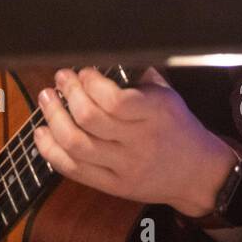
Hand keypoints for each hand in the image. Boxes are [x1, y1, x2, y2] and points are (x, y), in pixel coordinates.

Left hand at [32, 66, 238, 217]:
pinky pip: (74, 170)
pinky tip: (43, 133)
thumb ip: (138, 76)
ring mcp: (124, 167)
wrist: (198, 174)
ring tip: (47, 100)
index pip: (114, 99)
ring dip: (54, 118)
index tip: (83, 72)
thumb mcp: (167, 96)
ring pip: (76, 145)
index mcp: (155, 114)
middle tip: (60, 79)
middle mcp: (139, 142)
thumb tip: (103, 54)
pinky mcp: (113, 186)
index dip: (90, 82)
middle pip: (89, 119)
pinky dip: (51, 150)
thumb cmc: (178, 128)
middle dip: (68, 94)